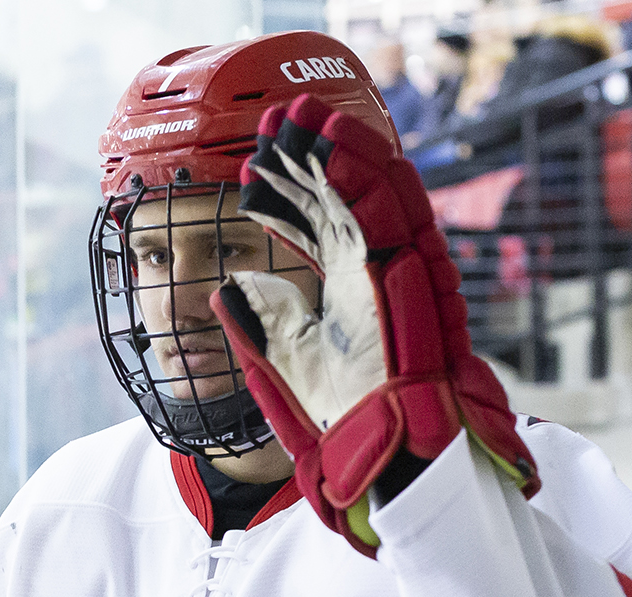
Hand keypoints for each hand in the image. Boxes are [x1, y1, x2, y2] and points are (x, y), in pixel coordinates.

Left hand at [226, 146, 384, 430]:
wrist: (382, 446)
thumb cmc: (347, 414)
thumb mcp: (287, 359)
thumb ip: (261, 322)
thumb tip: (230, 285)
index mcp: (350, 287)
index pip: (317, 223)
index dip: (287, 193)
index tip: (252, 168)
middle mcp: (373, 269)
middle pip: (338, 197)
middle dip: (308, 157)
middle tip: (274, 123)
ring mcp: (391, 266)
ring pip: (365, 190)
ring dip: (333, 149)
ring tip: (299, 116)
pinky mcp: (402, 271)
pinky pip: (380, 209)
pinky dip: (353, 173)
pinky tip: (325, 144)